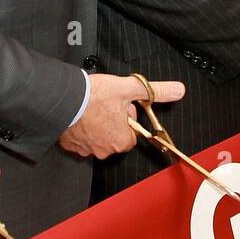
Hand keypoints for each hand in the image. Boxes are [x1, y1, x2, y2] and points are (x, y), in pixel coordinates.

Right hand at [59, 74, 185, 158]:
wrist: (62, 98)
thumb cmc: (94, 96)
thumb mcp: (128, 88)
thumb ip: (154, 90)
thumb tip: (177, 90)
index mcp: (121, 140)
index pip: (131, 135)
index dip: (127, 119)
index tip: (120, 108)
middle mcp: (104, 150)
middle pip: (114, 138)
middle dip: (111, 124)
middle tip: (105, 105)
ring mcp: (85, 150)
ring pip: (96, 140)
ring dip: (95, 127)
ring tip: (91, 109)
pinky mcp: (69, 146)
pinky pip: (79, 141)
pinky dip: (80, 130)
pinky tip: (79, 116)